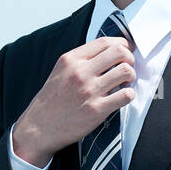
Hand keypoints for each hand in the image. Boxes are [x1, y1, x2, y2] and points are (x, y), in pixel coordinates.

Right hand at [12, 36, 135, 164]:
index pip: (105, 42)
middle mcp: (80, 72)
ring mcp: (89, 91)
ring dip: (131, 76)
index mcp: (71, 60)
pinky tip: (123, 97)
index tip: (126, 50)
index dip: (122, 44)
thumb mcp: (60, 71)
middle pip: (119, 52)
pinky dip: (129, 94)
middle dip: (130, 58)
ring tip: (126, 82)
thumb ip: (81, 60)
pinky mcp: (96, 109)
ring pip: (125, 71)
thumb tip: (109, 52)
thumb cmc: (52, 100)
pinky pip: (125, 95)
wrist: (39, 127)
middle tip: (128, 66)